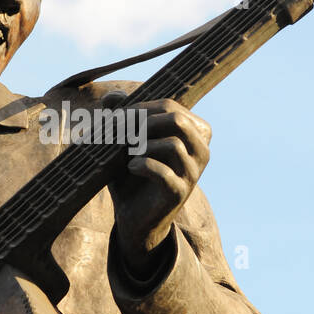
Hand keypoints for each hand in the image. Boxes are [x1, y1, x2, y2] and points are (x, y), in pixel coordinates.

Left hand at [106, 95, 211, 281]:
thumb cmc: (132, 174)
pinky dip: (142, 165)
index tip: (119, 119)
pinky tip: (131, 168)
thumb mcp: (123, 143)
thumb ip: (119, 117)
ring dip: (143, 145)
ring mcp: (193, 174)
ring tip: (129, 153)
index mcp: (194, 133)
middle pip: (176, 119)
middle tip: (122, 134)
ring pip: (174, 144)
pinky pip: (164, 172)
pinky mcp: (180, 194)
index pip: (171, 106)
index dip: (141, 108)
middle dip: (142, 123)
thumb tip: (113, 96)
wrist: (134, 217)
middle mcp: (201, 151)